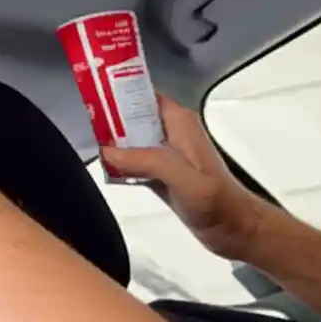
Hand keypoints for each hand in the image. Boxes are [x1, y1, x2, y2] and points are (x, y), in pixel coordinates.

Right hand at [102, 95, 270, 260]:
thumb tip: (107, 152)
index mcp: (178, 121)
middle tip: (85, 126)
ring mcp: (164, 151)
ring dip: (111, 141)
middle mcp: (170, 131)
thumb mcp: (182, 178)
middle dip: (107, 118)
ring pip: (128, 136)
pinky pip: (131, 158)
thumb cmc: (216, 202)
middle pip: (130, 114)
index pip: (141, 95)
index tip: (90, 96)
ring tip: (91, 145)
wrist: (234, 229)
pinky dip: (118, 162)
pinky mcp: (160, 171)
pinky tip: (107, 169)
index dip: (116, 92)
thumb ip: (146, 161)